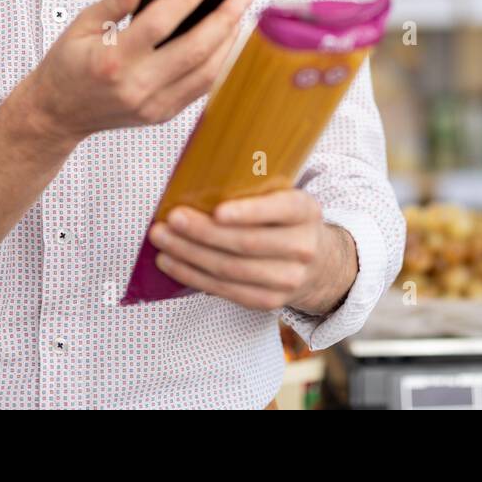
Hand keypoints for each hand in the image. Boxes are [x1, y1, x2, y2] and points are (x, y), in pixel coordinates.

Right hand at [0, 0, 252, 149]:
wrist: (57, 114)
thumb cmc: (67, 67)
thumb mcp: (81, 25)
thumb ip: (115, 0)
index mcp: (111, 60)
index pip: (158, 22)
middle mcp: (135, 86)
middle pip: (194, 49)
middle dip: (224, 18)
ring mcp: (151, 105)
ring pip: (206, 72)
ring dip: (229, 41)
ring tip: (239, 15)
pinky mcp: (162, 114)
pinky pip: (201, 88)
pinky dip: (219, 62)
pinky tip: (226, 41)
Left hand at [149, 189, 353, 312]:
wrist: (319, 263)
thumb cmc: (287, 221)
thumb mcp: (286, 197)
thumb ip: (257, 189)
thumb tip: (200, 180)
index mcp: (306, 211)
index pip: (280, 211)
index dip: (248, 212)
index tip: (217, 210)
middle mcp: (302, 247)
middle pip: (247, 243)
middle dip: (203, 232)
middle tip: (171, 219)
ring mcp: (288, 279)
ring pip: (231, 269)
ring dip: (189, 255)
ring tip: (162, 240)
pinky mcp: (269, 301)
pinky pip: (225, 290)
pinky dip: (193, 276)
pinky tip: (171, 262)